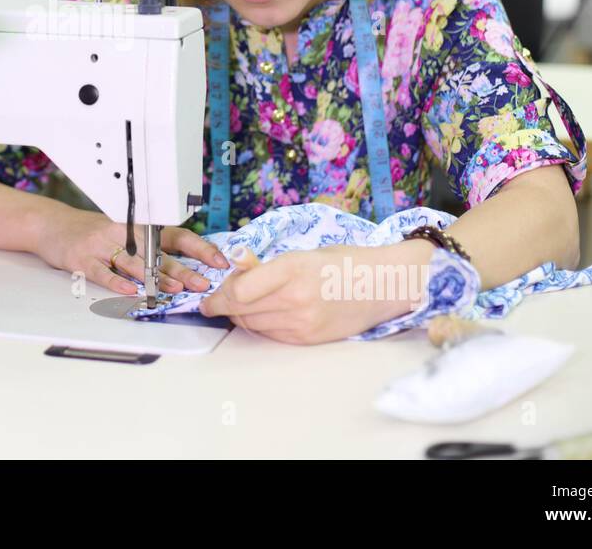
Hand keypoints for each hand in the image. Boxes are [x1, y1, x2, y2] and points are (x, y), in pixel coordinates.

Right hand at [34, 209, 228, 295]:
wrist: (52, 225)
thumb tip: (187, 266)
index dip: (199, 248)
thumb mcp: (124, 232)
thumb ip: (151, 246)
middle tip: (200, 283)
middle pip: (158, 251)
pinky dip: (116, 282)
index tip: (218, 261)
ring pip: (133, 261)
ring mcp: (102, 245)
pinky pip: (102, 271)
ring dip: (154, 276)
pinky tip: (129, 291)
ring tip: (172, 288)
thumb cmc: (93, 232)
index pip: (176, 235)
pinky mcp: (82, 258)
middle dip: (182, 269)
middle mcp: (123, 233)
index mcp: (138, 227)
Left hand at [200, 243, 426, 343]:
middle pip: (241, 309)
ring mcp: (303, 322)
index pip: (239, 290)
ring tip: (237, 307)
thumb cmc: (343, 262)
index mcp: (292, 268)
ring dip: (239, 317)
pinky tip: (262, 315)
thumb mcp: (302, 254)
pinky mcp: (308, 339)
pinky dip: (259, 326)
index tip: (209, 296)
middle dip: (222, 307)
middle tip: (214, 303)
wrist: (383, 285)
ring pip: (252, 325)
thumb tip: (234, 271)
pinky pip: (270, 335)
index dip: (218, 295)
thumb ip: (267, 267)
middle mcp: (296, 298)